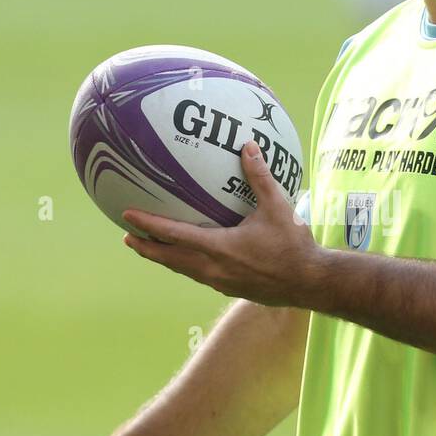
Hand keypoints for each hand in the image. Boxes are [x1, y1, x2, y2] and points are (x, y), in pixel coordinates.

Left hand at [121, 141, 324, 308]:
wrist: (309, 283)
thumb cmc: (293, 246)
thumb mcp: (278, 208)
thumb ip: (260, 177)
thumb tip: (248, 146)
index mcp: (219, 248)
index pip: (174, 235)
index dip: (148, 225)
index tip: (127, 216)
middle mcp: (213, 269)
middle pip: (169, 259)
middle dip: (146, 248)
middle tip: (126, 236)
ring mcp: (220, 282)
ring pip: (182, 269)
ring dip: (162, 258)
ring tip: (148, 249)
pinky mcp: (229, 289)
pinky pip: (198, 275)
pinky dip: (184, 265)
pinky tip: (187, 259)